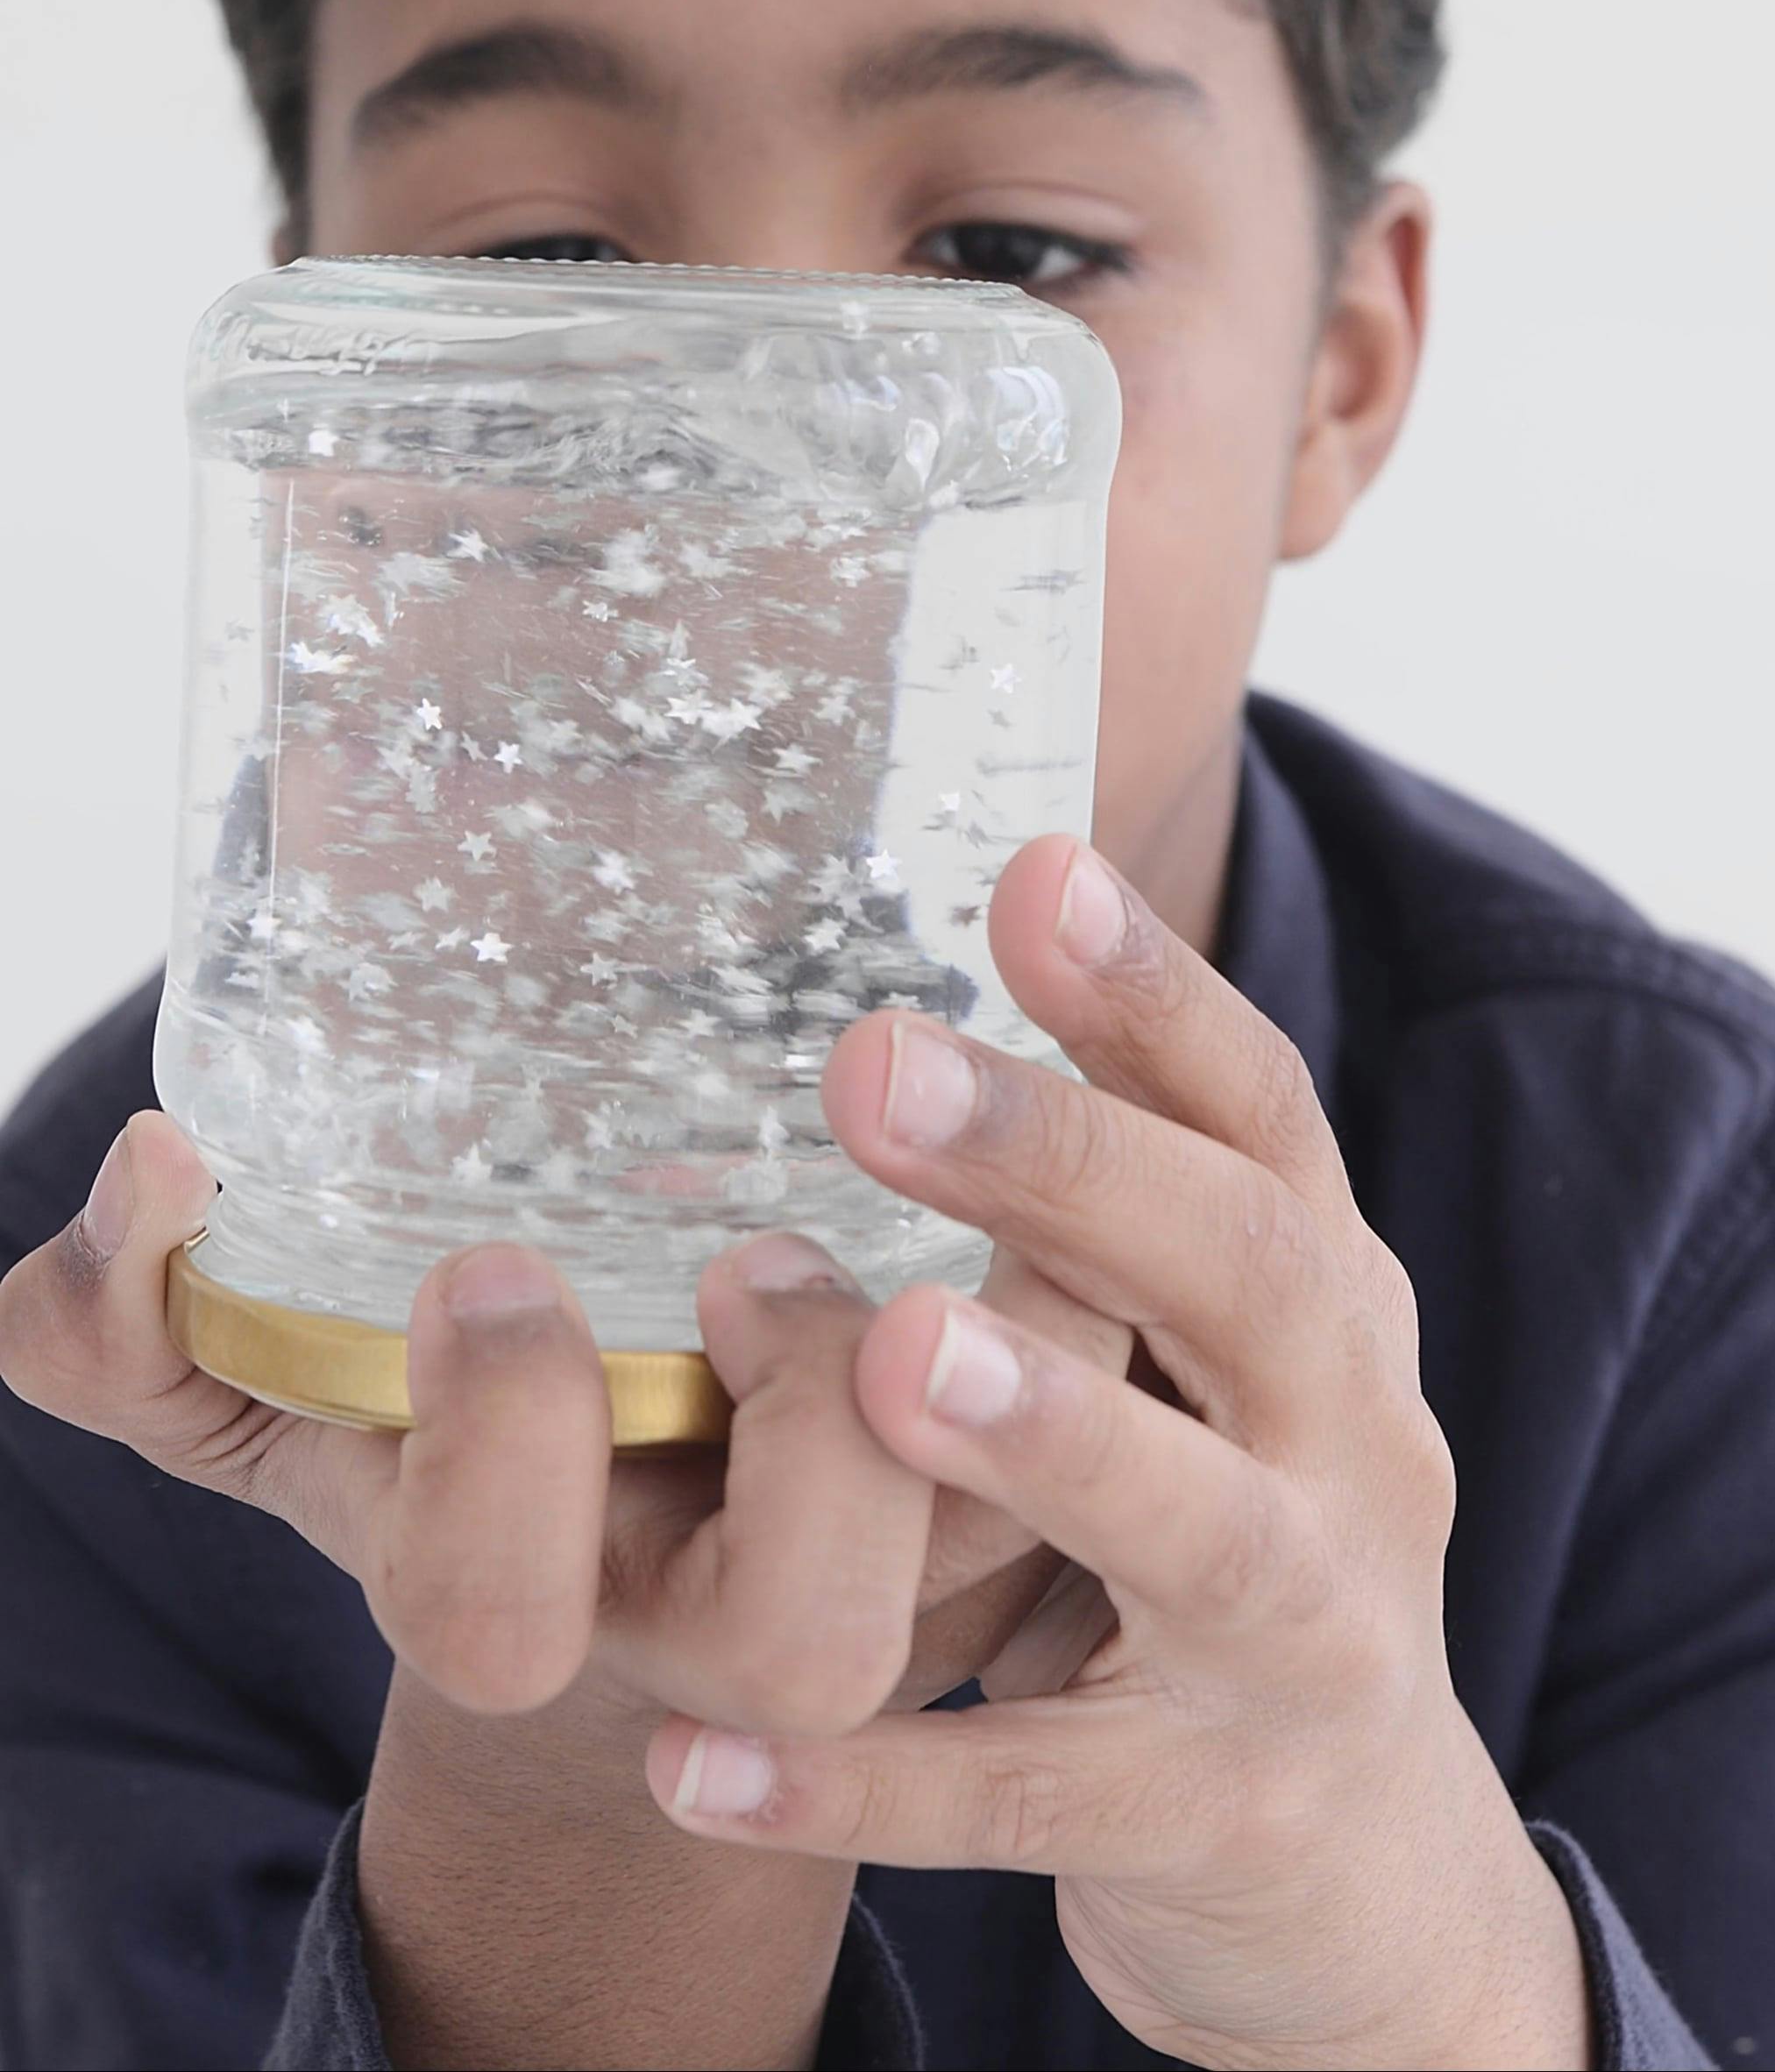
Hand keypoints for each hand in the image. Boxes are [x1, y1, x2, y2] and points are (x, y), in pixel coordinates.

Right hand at [0, 1114, 1112, 1759]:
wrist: (631, 1499)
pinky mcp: (1023, 1434)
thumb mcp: (265, 1388)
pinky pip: (1116, 1366)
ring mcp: (900, 1536)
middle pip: (808, 1630)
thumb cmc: (438, 1436)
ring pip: (1006, 1516)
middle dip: (795, 1432)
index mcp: (536, 1586)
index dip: (499, 1454)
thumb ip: (142, 1318)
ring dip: (999, 1343)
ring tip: (920, 1141)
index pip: (500, 1615)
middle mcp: (731, 1600)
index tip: (485, 1265)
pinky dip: (1112, 1213)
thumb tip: (142, 1178)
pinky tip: (1071, 1020)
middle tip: (748, 1255)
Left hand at [643, 838, 1592, 2071]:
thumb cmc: (1245, 1522)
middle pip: (1245, 1278)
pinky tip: (688, 1762)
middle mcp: (1351, 1443)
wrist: (1370, 1865)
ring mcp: (1303, 1639)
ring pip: (1198, 1530)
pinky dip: (876, 1784)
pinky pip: (1036, 1802)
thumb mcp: (1220, 1347)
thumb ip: (1114, 1184)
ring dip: (1046, 1440)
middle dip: (1072, 1169)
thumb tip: (942, 938)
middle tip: (870, 1068)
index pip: (1262, 1114)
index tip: (1028, 868)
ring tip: (884, 1356)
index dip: (1155, 994)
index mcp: (1328, 1298)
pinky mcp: (1217, 1814)